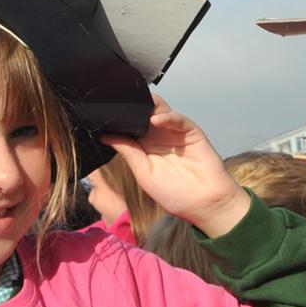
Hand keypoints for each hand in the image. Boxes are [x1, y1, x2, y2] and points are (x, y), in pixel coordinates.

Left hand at [103, 96, 248, 237]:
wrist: (204, 204)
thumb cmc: (175, 194)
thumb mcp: (144, 174)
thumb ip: (128, 152)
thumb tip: (105, 136)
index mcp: (144, 146)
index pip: (128, 126)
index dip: (117, 119)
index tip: (101, 114)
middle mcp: (158, 136)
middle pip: (142, 113)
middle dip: (130, 107)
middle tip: (116, 102)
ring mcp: (174, 132)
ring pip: (159, 110)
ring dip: (147, 106)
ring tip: (134, 106)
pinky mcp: (191, 131)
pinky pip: (178, 118)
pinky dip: (167, 116)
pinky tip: (155, 120)